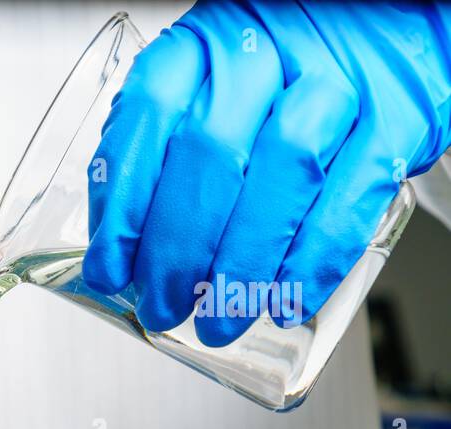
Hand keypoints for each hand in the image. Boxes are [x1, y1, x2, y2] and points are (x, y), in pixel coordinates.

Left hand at [83, 1, 450, 345]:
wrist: (381, 31)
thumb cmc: (277, 77)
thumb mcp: (203, 94)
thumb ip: (159, 157)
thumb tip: (116, 252)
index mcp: (203, 47)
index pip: (148, 116)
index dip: (123, 203)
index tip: (111, 270)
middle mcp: (267, 54)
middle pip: (211, 153)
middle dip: (178, 249)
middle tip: (163, 305)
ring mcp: (336, 83)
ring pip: (283, 174)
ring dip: (243, 264)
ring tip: (219, 319)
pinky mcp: (396, 120)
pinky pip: (351, 199)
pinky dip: (313, 262)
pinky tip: (284, 302)